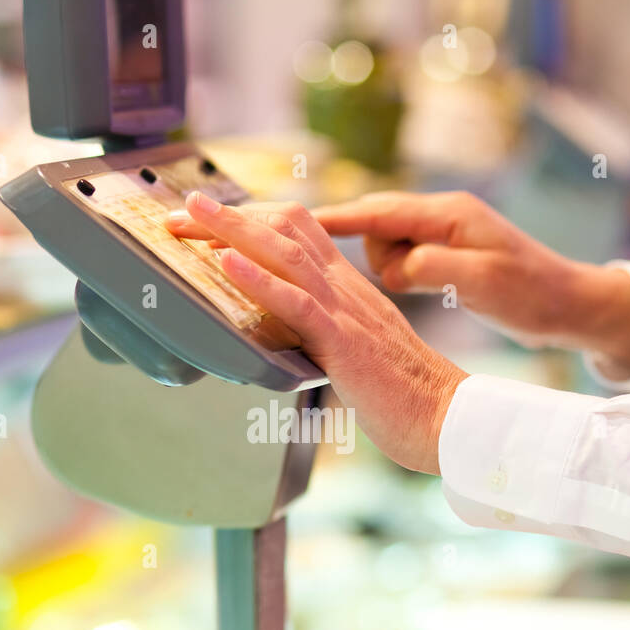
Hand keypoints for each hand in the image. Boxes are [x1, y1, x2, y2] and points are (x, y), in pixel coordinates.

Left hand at [166, 192, 467, 474]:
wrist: (447, 417)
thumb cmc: (402, 396)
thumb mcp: (355, 351)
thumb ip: (323, 334)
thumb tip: (286, 337)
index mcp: (349, 288)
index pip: (298, 231)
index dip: (251, 219)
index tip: (209, 222)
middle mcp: (346, 288)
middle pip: (285, 227)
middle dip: (228, 216)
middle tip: (182, 211)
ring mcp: (346, 311)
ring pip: (285, 252)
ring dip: (232, 229)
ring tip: (192, 215)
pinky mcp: (345, 341)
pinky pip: (296, 301)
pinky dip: (257, 278)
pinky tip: (225, 263)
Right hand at [308, 191, 629, 372]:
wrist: (570, 305)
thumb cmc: (534, 293)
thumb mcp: (485, 282)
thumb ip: (435, 268)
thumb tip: (398, 265)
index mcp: (448, 215)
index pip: (378, 210)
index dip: (336, 217)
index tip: (296, 222)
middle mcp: (440, 217)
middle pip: (374, 225)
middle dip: (371, 253)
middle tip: (404, 281)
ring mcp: (441, 236)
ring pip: (385, 247)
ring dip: (393, 271)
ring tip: (427, 294)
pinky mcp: (443, 256)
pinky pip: (401, 258)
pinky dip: (398, 272)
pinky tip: (416, 290)